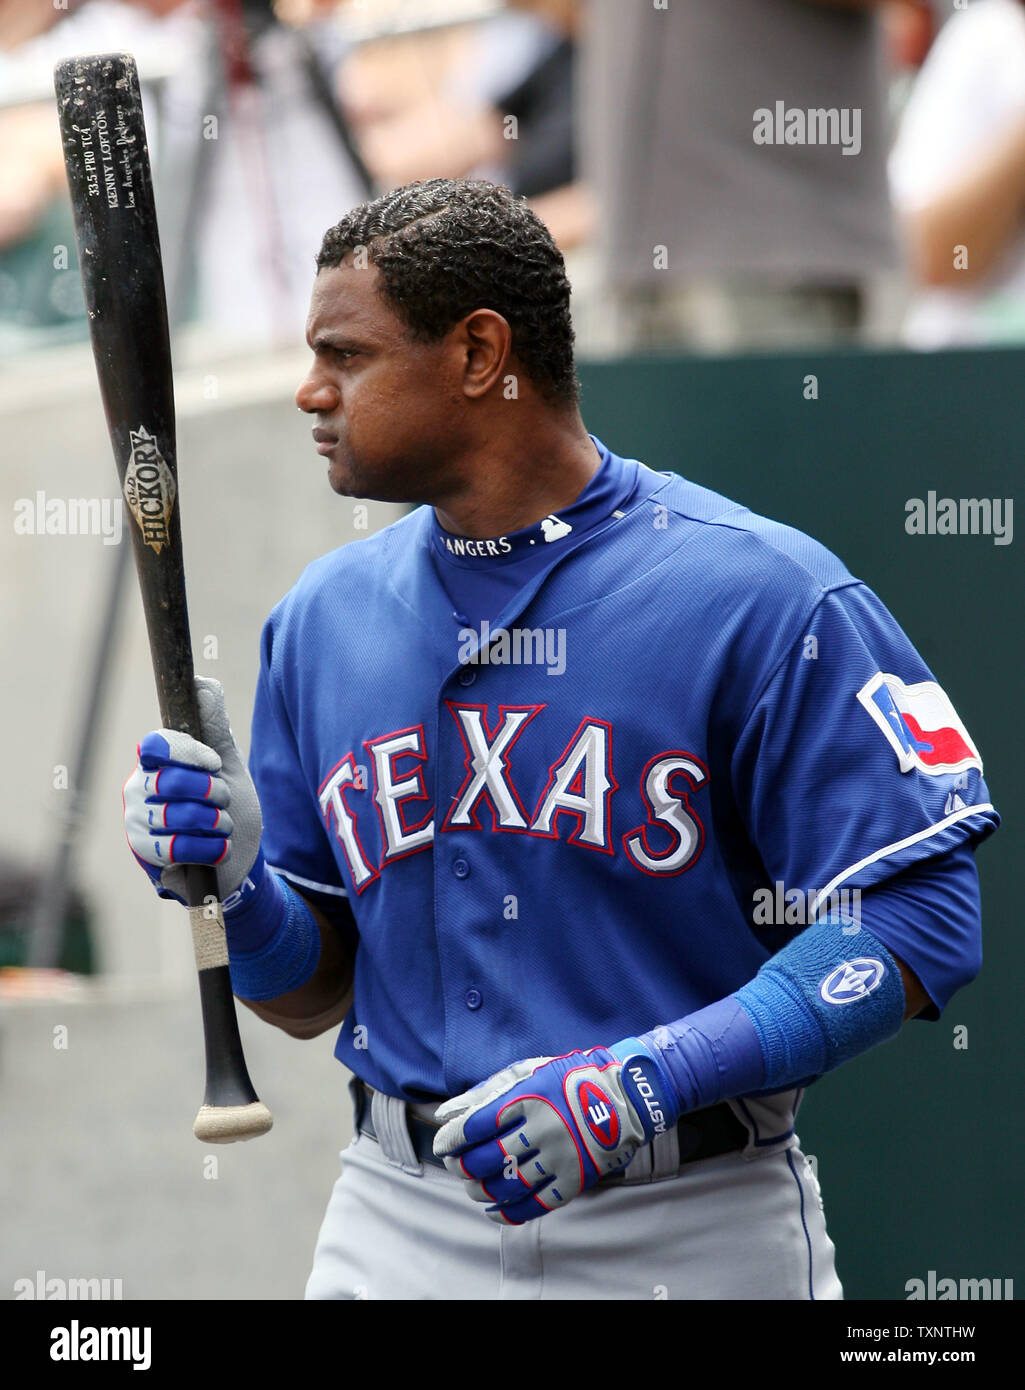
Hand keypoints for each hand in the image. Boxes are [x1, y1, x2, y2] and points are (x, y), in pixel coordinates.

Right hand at [122, 677, 262, 907]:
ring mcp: (137, 821)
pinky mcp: (145, 855)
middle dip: (214, 793)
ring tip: (222, 825)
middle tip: (223, 800)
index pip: (157, 744)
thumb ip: (214, 725)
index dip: (190, 753)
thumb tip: (203, 682)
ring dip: (216, 822)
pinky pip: (179, 847)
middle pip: (173, 781)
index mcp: (155, 761)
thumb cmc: (227, 807)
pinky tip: (219, 848)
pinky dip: (212, 848)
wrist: (239, 859)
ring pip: (179, 816)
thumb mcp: (228, 763)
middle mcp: (138, 788)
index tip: (215, 764)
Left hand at [432, 1042, 678, 1223]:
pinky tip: (494, 1210)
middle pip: (486, 1159)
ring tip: (474, 1186)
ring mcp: (558, 1158)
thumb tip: (444, 1114)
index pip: (475, 1126)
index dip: (451, 1139)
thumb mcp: (527, 1073)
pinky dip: (507, 1214)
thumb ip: (484, 1092)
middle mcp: (542, 1130)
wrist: (625, 1097)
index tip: (442, 1144)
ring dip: (480, 1191)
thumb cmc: (569, 1080)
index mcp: (527, 1098)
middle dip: (462, 1167)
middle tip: (455, 1166)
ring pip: (506, 1186)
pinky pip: (532, 1207)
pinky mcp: (572, 1181)